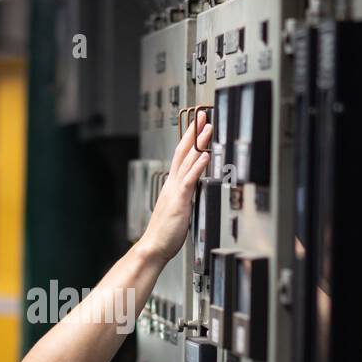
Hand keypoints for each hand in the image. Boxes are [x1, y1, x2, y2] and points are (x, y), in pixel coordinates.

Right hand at [138, 110, 212, 263]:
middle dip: (192, 132)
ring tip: (208, 127)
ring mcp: (175, 190)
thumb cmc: (164, 234)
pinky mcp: (179, 200)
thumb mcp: (178, 211)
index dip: (189, 140)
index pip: (181, 157)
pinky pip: (190, 179)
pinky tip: (206, 155)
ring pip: (187, 160)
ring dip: (198, 143)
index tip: (196, 126)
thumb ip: (185, 198)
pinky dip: (198, 165)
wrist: (153, 247)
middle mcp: (172, 184)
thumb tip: (193, 192)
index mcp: (172, 186)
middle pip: (183, 152)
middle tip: (201, 114)